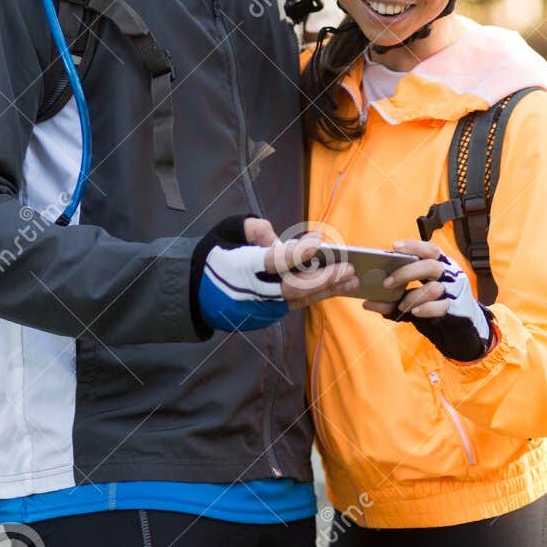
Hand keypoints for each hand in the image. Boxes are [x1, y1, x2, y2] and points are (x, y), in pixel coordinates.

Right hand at [194, 216, 356, 333]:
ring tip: (351, 280)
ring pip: (298, 300)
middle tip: (347, 268)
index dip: (297, 253)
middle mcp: (251, 291)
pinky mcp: (265, 316)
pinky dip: (316, 296)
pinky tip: (335, 287)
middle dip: (322, 278)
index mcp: (240, 266)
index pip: (273, 261)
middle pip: (292, 287)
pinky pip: (295, 305)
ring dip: (326, 290)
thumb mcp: (227, 233)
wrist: (195, 292)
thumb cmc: (216, 255)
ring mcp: (258, 308)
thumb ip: (253, 230)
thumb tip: (279, 236)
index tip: (319, 242)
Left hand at [361, 239, 492, 361]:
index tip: (394, 247)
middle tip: (387, 283)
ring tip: (401, 305)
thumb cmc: (431, 305)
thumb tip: (366, 303)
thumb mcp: (409, 300)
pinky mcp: (455, 307)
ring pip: (434, 287)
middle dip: (406, 272)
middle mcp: (448, 274)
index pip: (429, 249)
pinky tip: (416, 311)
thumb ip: (390, 301)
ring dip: (414, 296)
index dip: (413, 246)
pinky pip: (441, 305)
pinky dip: (426, 308)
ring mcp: (454, 290)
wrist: (457, 325)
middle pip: (430, 265)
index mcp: (438, 265)